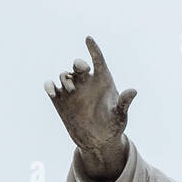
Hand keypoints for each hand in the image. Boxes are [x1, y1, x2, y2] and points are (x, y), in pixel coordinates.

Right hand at [45, 36, 136, 181]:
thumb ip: (124, 102)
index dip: (93, 49)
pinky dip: (49, 86)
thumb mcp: (120, 115)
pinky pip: (51, 87)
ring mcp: (72, 90)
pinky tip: (52, 91)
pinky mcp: (60, 100)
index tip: (88, 39)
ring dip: (66, 78)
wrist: (98, 141)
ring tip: (71, 90)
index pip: (97, 59)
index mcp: (102, 80)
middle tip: (81, 69)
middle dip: (78, 64)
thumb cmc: (113, 126)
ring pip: (64, 75)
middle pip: (78, 65)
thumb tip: (133, 91)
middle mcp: (86, 82)